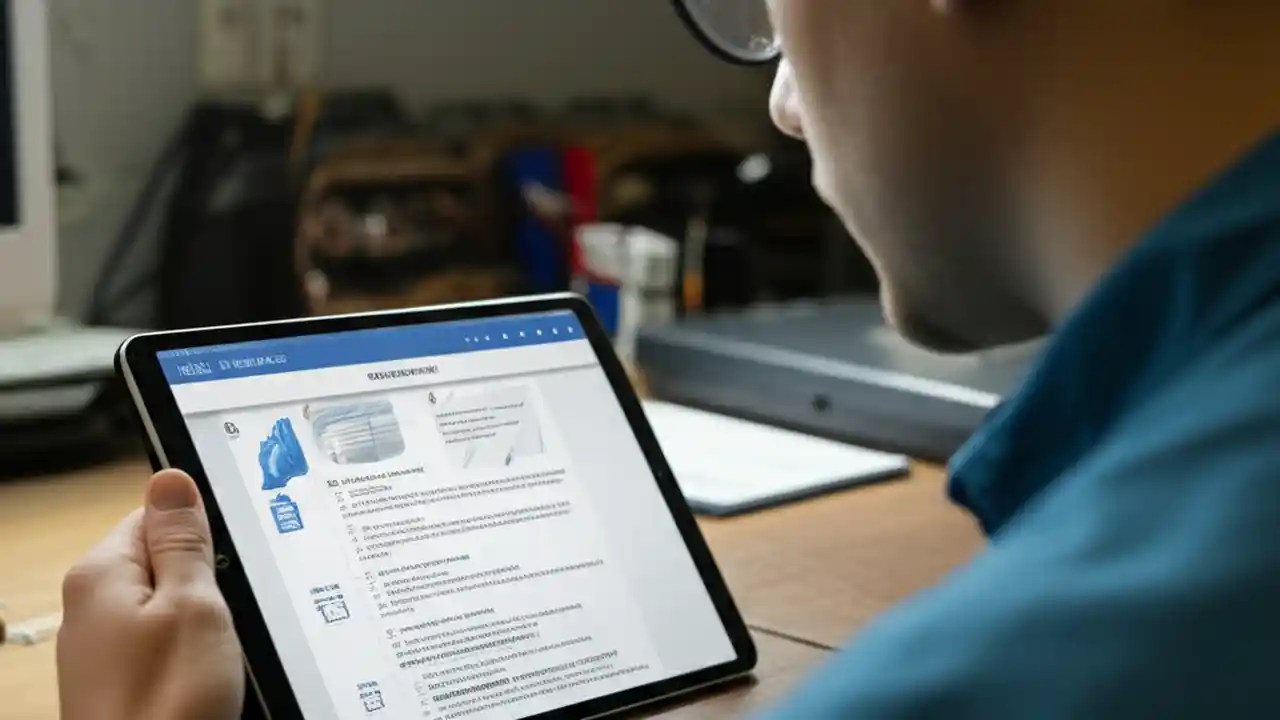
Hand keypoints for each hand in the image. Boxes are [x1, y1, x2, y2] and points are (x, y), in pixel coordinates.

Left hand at [58, 470, 244, 719]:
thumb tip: (170, 479)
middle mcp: (92, 607)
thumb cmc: (168, 702)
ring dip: (208, 622)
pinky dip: (197, 653)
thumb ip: (184, 541)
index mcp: (101, 575)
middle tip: (235, 610)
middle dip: (209, 580)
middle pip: (165, 562)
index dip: (204, 532)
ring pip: (173, 606)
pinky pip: (168, 643)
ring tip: (225, 649)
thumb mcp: (195, 606)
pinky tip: (214, 676)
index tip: (236, 559)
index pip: (155, 515)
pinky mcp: (124, 682)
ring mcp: (106, 648)